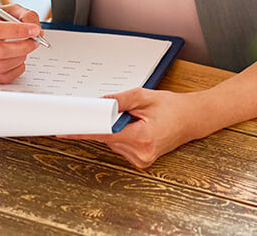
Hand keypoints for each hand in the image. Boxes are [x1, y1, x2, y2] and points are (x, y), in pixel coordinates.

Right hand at [0, 2, 42, 83]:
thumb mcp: (9, 10)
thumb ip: (25, 15)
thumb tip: (36, 30)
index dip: (17, 31)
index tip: (34, 29)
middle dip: (23, 47)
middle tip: (35, 41)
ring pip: (1, 66)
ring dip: (20, 58)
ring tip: (26, 49)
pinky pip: (2, 77)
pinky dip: (16, 69)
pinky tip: (19, 59)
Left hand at [60, 88, 204, 168]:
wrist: (192, 119)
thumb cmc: (172, 107)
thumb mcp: (144, 96)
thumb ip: (119, 100)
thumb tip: (98, 103)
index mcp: (141, 138)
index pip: (103, 134)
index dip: (82, 131)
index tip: (64, 130)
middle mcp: (140, 153)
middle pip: (107, 137)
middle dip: (108, 123)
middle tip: (124, 112)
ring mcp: (141, 160)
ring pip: (113, 142)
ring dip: (117, 129)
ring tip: (138, 119)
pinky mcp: (140, 161)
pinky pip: (120, 146)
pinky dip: (123, 135)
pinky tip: (138, 128)